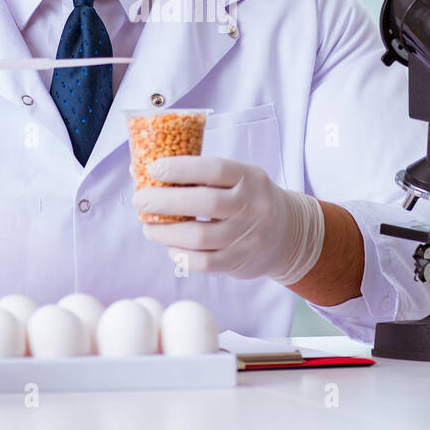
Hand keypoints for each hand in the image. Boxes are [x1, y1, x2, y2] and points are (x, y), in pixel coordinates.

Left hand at [134, 155, 324, 283]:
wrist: (288, 234)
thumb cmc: (248, 198)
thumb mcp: (236, 177)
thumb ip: (196, 174)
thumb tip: (141, 169)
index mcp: (249, 177)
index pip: (213, 169)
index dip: (181, 168)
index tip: (154, 169)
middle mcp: (251, 206)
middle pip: (204, 203)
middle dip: (165, 201)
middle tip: (141, 200)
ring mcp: (247, 236)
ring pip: (200, 237)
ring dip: (166, 232)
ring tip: (148, 227)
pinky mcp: (239, 262)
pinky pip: (204, 262)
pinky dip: (180, 255)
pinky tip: (170, 246)